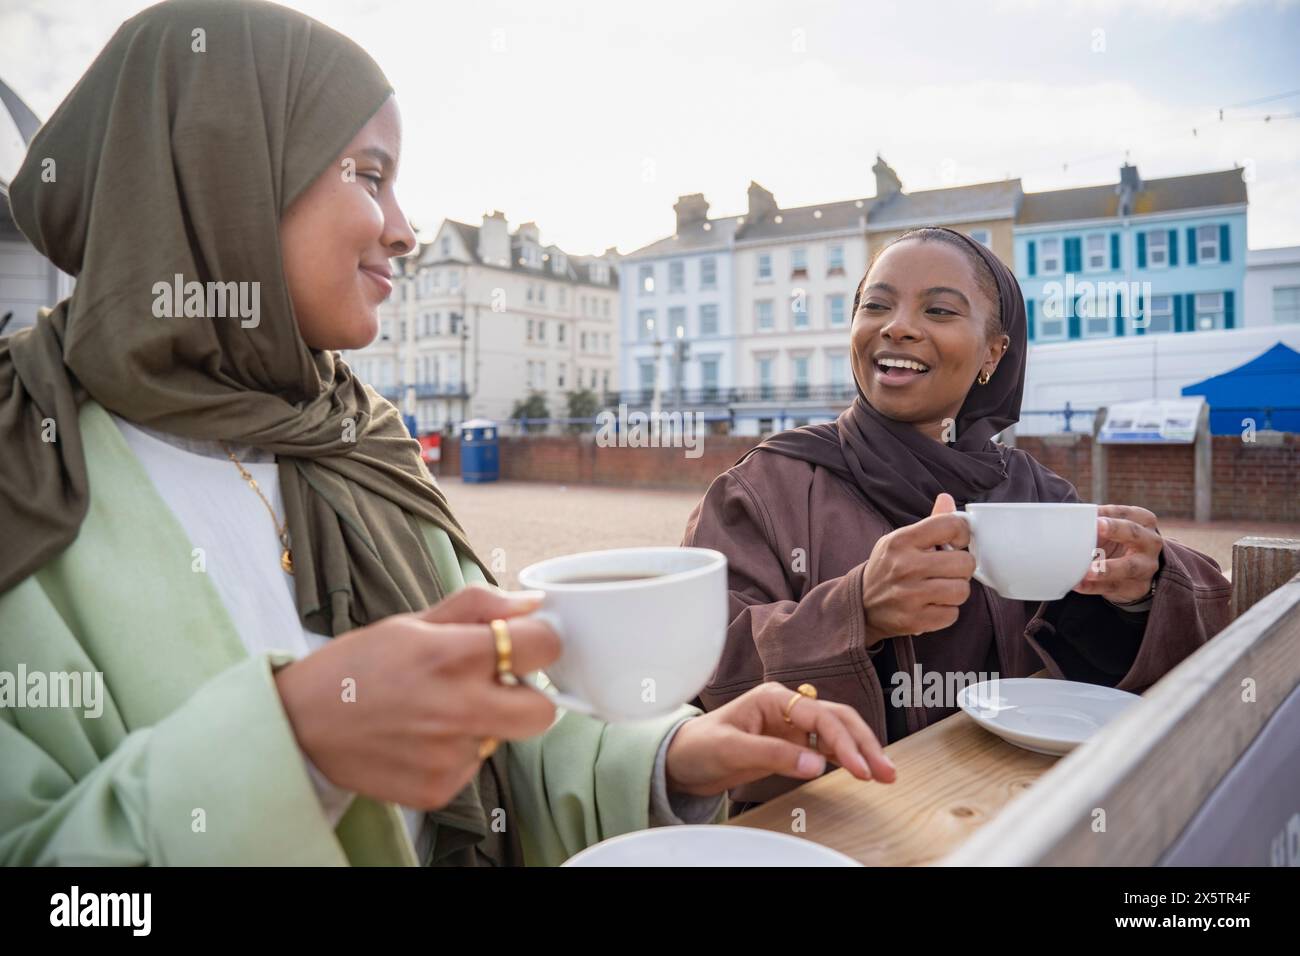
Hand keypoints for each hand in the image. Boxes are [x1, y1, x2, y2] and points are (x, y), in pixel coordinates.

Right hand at [274, 584, 560, 809]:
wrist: (300, 725)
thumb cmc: (357, 666)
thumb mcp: (412, 622)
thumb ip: (477, 607)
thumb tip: (531, 603)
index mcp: (453, 656)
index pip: (543, 646)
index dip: (539, 641)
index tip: (527, 643)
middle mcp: (458, 709)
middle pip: (544, 711)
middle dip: (529, 695)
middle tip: (496, 685)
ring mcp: (450, 755)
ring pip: (504, 738)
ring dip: (486, 722)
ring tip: (437, 710)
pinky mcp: (440, 789)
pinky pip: (474, 766)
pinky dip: (458, 751)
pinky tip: (422, 737)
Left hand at [664, 682, 896, 796]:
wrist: (681, 761)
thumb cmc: (700, 746)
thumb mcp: (732, 749)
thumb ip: (773, 755)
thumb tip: (817, 765)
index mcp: (774, 698)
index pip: (821, 717)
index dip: (844, 742)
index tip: (860, 768)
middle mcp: (788, 709)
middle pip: (837, 720)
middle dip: (865, 744)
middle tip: (887, 772)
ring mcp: (791, 728)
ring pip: (837, 734)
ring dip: (861, 752)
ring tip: (885, 775)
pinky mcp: (791, 747)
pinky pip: (826, 750)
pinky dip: (846, 759)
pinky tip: (862, 770)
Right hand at [860, 492, 974, 641]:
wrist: (860, 604)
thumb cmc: (887, 568)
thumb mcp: (900, 540)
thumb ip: (929, 523)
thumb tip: (947, 499)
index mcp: (902, 541)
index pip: (950, 525)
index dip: (962, 533)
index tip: (957, 542)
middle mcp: (905, 566)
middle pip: (964, 562)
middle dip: (962, 567)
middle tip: (949, 570)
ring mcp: (909, 595)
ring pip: (962, 591)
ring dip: (956, 591)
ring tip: (941, 588)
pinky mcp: (914, 620)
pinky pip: (952, 615)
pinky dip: (946, 612)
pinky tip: (932, 605)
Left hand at [1073, 505, 1162, 603]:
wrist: (1137, 572)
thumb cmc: (1118, 542)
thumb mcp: (1112, 529)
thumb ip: (1096, 524)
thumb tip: (1069, 519)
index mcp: (1143, 521)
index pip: (1126, 513)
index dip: (1109, 512)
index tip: (1092, 513)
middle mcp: (1149, 542)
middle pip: (1134, 533)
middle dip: (1115, 529)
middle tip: (1097, 526)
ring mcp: (1146, 567)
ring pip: (1128, 566)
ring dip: (1106, 569)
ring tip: (1087, 571)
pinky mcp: (1136, 587)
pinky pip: (1113, 587)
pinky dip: (1094, 586)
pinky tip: (1079, 584)